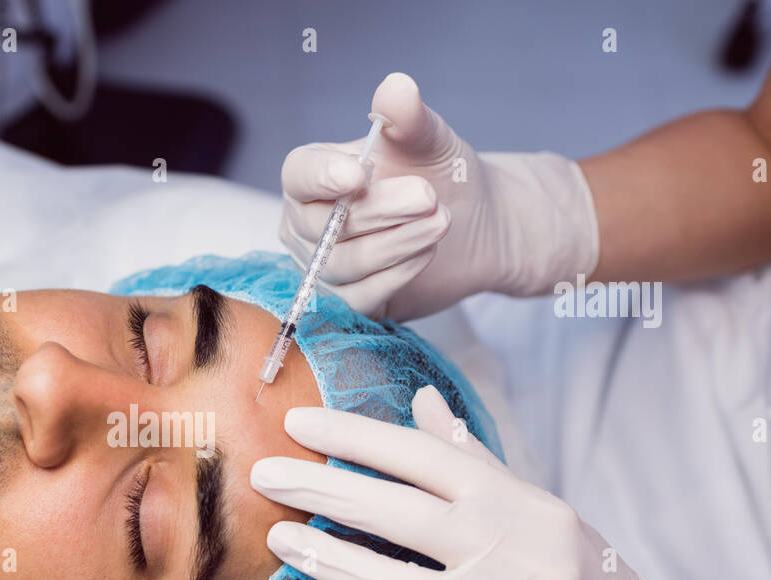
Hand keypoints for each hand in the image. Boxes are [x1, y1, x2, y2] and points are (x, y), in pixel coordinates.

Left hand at [250, 386, 770, 579]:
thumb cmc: (582, 578)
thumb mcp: (538, 507)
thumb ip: (473, 460)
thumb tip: (421, 402)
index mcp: (517, 503)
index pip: (423, 455)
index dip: (356, 436)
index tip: (299, 422)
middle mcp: (508, 551)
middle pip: (397, 512)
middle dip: (322, 489)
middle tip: (264, 475)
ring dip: (327, 556)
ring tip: (280, 538)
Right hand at [278, 72, 600, 319]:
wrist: (471, 223)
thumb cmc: (439, 175)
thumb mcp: (428, 141)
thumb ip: (407, 118)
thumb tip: (396, 87)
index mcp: (314, 176)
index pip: (299, 176)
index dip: (323, 177)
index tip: (357, 174)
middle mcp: (307, 225)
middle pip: (323, 225)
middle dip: (380, 210)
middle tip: (429, 197)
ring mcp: (324, 267)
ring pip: (343, 264)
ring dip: (397, 242)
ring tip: (441, 221)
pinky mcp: (349, 301)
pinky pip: (359, 298)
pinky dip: (397, 274)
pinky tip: (426, 252)